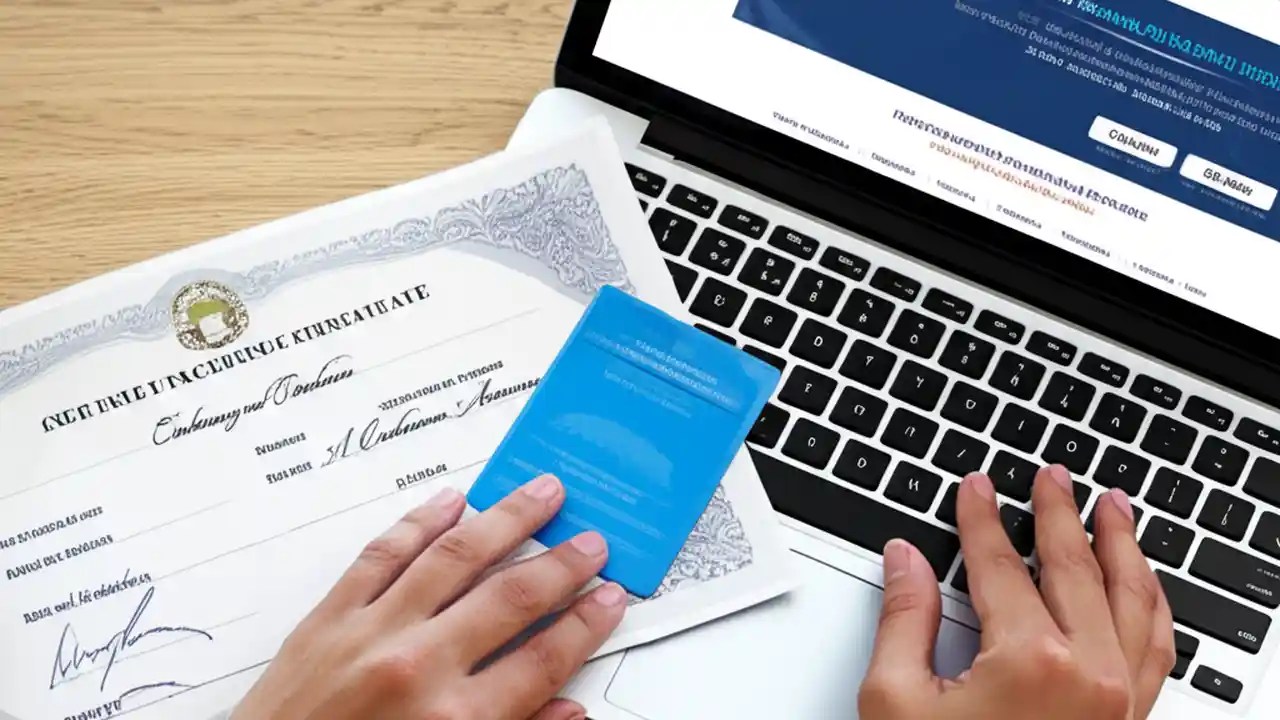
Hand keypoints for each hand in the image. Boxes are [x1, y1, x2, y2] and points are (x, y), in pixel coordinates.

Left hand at [231, 474, 625, 719]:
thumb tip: (569, 710)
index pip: (544, 658)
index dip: (586, 623)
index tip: (610, 596)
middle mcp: (420, 669)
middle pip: (512, 598)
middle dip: (561, 564)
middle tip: (592, 539)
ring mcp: (372, 634)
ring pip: (454, 557)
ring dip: (505, 520)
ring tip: (541, 493)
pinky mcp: (329, 617)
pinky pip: (382, 554)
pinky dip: (419, 522)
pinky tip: (451, 501)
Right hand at [859, 466, 1175, 719]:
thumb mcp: (894, 704)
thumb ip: (903, 620)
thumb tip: (905, 560)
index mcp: (1029, 661)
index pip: (1003, 565)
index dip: (983, 519)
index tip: (977, 489)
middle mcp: (1089, 675)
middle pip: (1077, 568)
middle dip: (1060, 513)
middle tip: (1052, 476)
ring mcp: (1120, 703)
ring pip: (1136, 601)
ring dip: (1124, 547)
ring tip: (1115, 508)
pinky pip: (1160, 648)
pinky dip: (1156, 604)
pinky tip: (1147, 586)